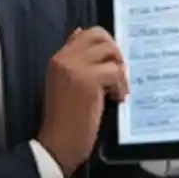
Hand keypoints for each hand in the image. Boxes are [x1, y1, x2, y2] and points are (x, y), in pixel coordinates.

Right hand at [36, 27, 128, 176]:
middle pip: (100, 36)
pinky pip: (116, 72)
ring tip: (116, 90)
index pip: (86, 33)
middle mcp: (65, 58)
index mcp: (58, 58)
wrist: (57, 144)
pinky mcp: (89, 81)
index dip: (105, 44)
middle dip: (115, 53)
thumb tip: (81, 32)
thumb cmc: (63, 119)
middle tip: (117, 74)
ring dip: (120, 71)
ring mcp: (76, 68)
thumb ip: (73, 59)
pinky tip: (116, 99)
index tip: (111, 62)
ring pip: (111, 53)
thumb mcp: (63, 83)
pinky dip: (121, 86)